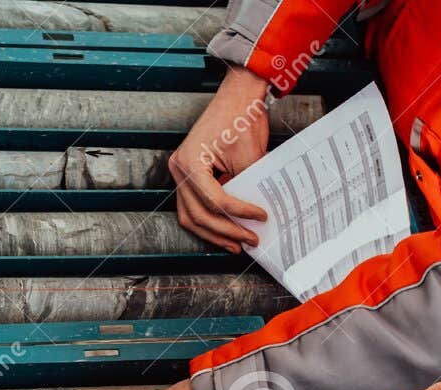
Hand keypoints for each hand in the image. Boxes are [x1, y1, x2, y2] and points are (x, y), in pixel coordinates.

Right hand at [169, 66, 271, 251]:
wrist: (238, 95)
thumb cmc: (242, 116)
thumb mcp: (249, 156)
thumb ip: (247, 187)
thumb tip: (255, 218)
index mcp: (191, 163)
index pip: (215, 200)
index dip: (239, 214)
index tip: (260, 218)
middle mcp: (179, 168)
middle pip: (198, 214)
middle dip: (226, 231)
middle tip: (249, 240)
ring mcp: (180, 172)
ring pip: (191, 216)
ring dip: (214, 232)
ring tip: (236, 244)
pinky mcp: (188, 174)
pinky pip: (193, 205)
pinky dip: (209, 219)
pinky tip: (226, 229)